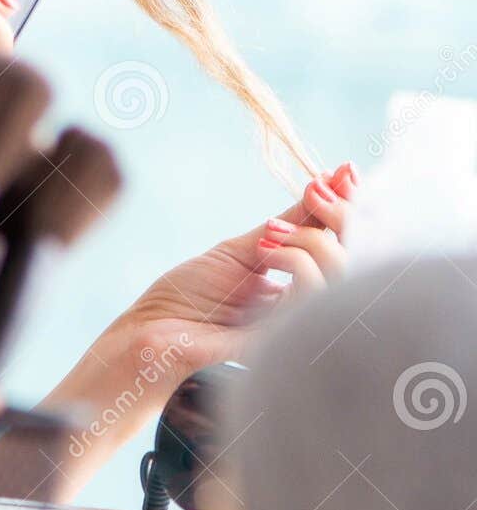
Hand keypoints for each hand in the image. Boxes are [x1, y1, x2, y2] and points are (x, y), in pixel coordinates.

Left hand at [47, 159, 356, 481]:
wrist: (151, 333)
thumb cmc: (187, 297)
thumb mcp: (242, 250)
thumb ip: (287, 225)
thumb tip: (324, 183)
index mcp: (302, 287)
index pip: (344, 246)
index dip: (352, 209)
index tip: (348, 171)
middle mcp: (309, 307)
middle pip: (357, 259)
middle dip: (341, 216)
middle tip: (316, 191)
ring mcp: (302, 324)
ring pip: (344, 276)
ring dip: (312, 241)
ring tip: (270, 235)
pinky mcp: (289, 338)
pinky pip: (316, 296)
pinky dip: (297, 262)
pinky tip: (267, 251)